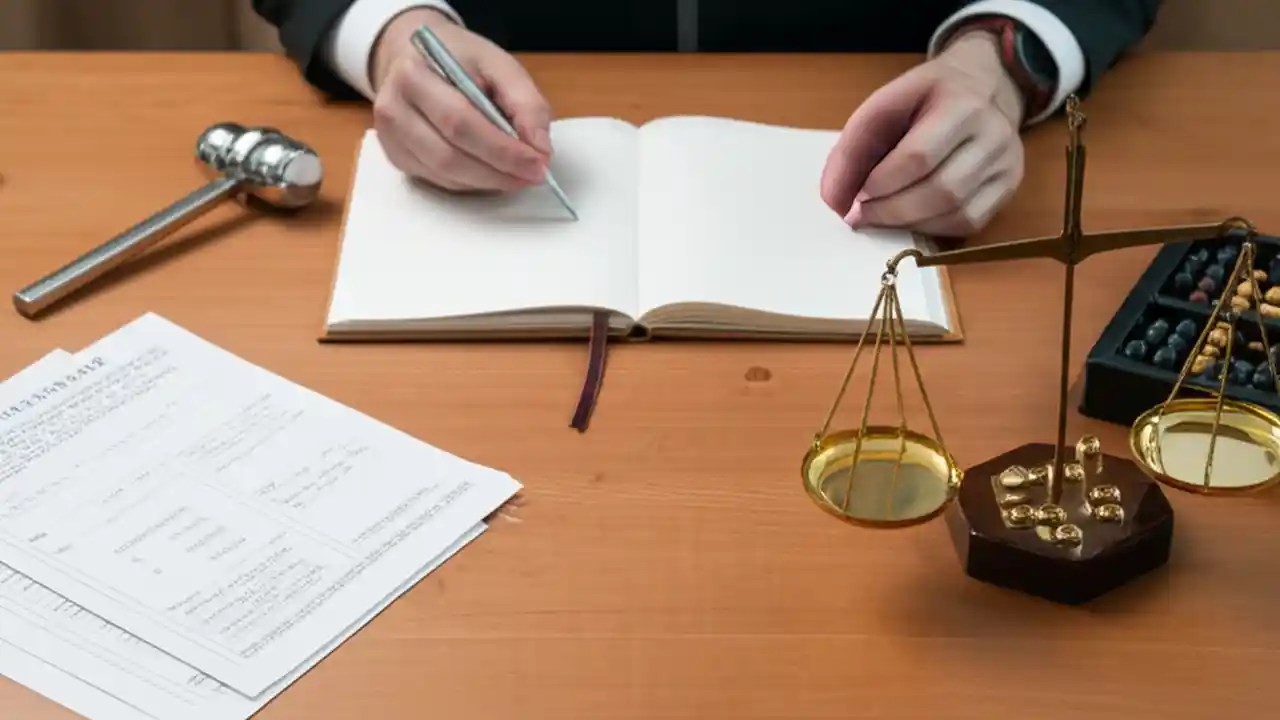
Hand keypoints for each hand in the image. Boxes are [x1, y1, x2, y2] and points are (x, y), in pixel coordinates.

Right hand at [370, 9, 551, 191]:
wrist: (414, 57)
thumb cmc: (459, 60)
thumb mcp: (499, 65)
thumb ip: (526, 103)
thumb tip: (540, 150)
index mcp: (413, 75)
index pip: (460, 122)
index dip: (502, 150)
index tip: (538, 163)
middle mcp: (392, 108)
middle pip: (449, 155)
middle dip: (498, 171)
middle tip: (533, 176)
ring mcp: (390, 138)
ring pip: (444, 175)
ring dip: (487, 181)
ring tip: (518, 175)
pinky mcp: (396, 157)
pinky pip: (439, 180)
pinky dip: (472, 182)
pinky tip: (491, 172)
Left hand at [820, 31, 1026, 235]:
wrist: (987, 84)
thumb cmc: (927, 96)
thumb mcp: (886, 102)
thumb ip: (853, 146)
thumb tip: (833, 200)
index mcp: (961, 103)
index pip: (918, 156)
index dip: (881, 183)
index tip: (853, 195)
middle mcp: (994, 135)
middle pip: (941, 191)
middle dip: (890, 211)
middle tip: (860, 215)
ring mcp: (1007, 164)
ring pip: (957, 213)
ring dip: (907, 224)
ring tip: (879, 217)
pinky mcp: (1009, 186)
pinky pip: (969, 223)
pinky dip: (931, 228)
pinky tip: (909, 218)